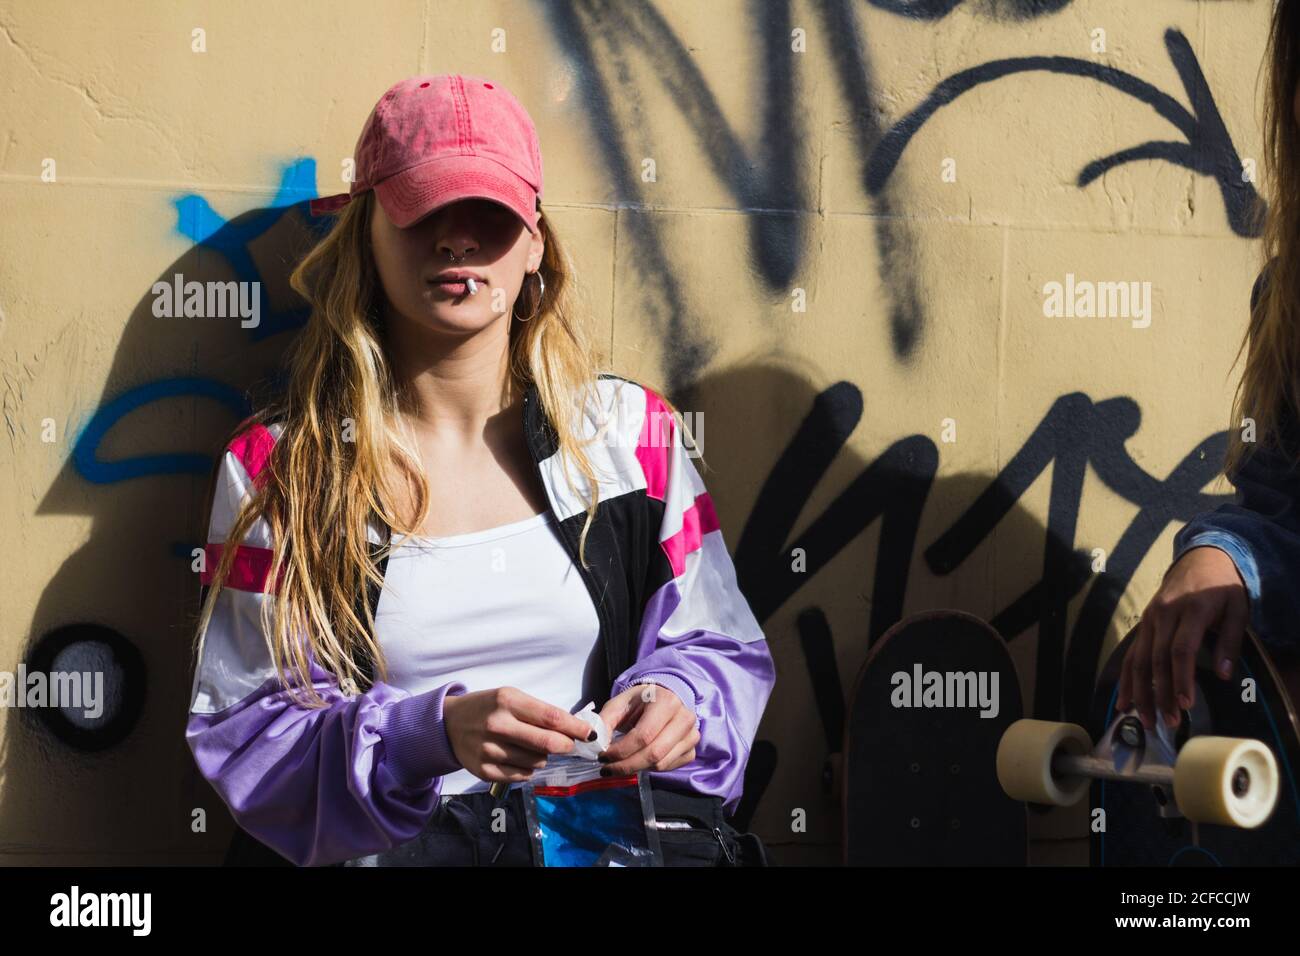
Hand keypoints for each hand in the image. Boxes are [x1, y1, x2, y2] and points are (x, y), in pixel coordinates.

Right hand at [442, 687, 596, 784]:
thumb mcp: (511, 698)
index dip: (575, 728)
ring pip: (537, 762)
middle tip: (570, 746)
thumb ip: (539, 713)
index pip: (551, 717)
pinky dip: (528, 768)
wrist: (448, 724)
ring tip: (531, 747)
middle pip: (547, 744)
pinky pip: (521, 775)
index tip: (590, 734)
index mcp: (507, 701)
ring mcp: (489, 750)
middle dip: (566, 746)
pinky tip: (519, 758)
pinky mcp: (483, 770)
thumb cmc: (487, 708)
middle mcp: (497, 725)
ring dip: (543, 757)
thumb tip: (574, 730)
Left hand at [596, 683, 699, 775]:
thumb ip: (605, 720)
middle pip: (653, 753)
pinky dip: (649, 769)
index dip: (621, 751)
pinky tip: (638, 760)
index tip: (602, 756)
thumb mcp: (620, 703)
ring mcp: (691, 736)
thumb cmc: (642, 701)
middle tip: (607, 768)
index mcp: (666, 702)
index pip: (643, 736)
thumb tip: (596, 741)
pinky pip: (668, 767)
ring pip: (661, 764)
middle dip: (626, 766)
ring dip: (635, 769)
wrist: (666, 698)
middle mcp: (684, 718)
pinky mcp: (691, 750)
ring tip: (619, 765)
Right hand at [1118, 546, 1248, 730]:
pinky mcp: (1143, 623)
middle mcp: (1164, 614)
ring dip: (1140, 692)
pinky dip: (1126, 679)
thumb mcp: (1237, 609)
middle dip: (1159, 693)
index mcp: (1191, 610)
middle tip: (1166, 722)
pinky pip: (1131, 654)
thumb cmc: (1223, 586)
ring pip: (1138, 659)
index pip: (1180, 649)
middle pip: (1155, 659)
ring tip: (1144, 719)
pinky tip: (1125, 701)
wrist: (1201, 557)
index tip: (1185, 704)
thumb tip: (1224, 675)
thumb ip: (1230, 642)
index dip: (1181, 678)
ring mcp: (1149, 618)